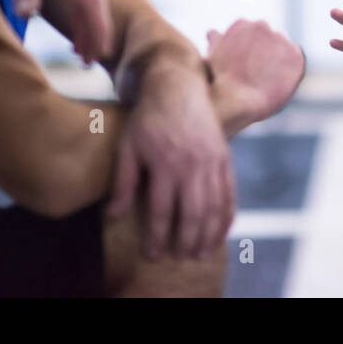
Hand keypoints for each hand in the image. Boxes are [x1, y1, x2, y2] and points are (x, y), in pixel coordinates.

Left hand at [0, 0, 110, 63]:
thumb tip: (29, 14)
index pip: (91, 4)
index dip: (95, 31)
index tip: (95, 55)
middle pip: (96, 3)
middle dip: (95, 33)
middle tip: (90, 61)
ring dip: (89, 22)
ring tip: (82, 49)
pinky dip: (83, 7)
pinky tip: (74, 17)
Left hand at [108, 65, 234, 259]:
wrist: (177, 86)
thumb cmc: (147, 118)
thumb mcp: (128, 147)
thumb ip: (123, 184)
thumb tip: (113, 217)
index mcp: (166, 163)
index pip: (163, 212)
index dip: (158, 237)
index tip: (154, 255)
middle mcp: (193, 164)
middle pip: (194, 214)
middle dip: (188, 242)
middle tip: (180, 257)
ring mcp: (213, 161)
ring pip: (215, 207)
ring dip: (210, 235)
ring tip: (200, 253)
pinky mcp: (225, 157)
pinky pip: (230, 193)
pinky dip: (227, 215)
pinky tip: (221, 232)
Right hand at [207, 19, 304, 127]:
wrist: (235, 100)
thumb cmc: (220, 81)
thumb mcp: (213, 55)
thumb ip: (217, 41)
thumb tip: (213, 32)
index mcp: (242, 24)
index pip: (252, 33)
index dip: (250, 51)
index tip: (245, 65)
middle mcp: (262, 26)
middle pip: (268, 38)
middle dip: (265, 52)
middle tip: (256, 73)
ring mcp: (279, 38)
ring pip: (283, 48)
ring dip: (279, 59)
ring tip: (267, 80)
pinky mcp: (295, 55)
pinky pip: (295, 60)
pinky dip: (290, 70)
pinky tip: (279, 81)